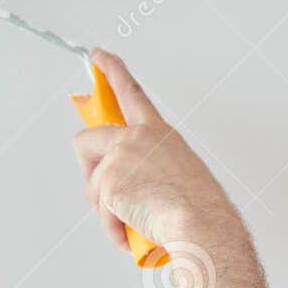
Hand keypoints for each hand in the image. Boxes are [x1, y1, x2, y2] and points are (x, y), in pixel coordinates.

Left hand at [72, 50, 237, 251]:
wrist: (201, 223)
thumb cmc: (200, 205)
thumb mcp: (180, 170)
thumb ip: (151, 165)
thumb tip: (136, 184)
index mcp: (158, 132)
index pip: (131, 93)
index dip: (112, 71)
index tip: (98, 56)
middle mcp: (137, 137)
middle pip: (86, 140)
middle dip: (88, 168)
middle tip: (104, 191)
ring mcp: (120, 157)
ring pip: (90, 184)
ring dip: (106, 208)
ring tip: (133, 218)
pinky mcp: (108, 182)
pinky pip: (99, 212)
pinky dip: (113, 229)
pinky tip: (133, 231)